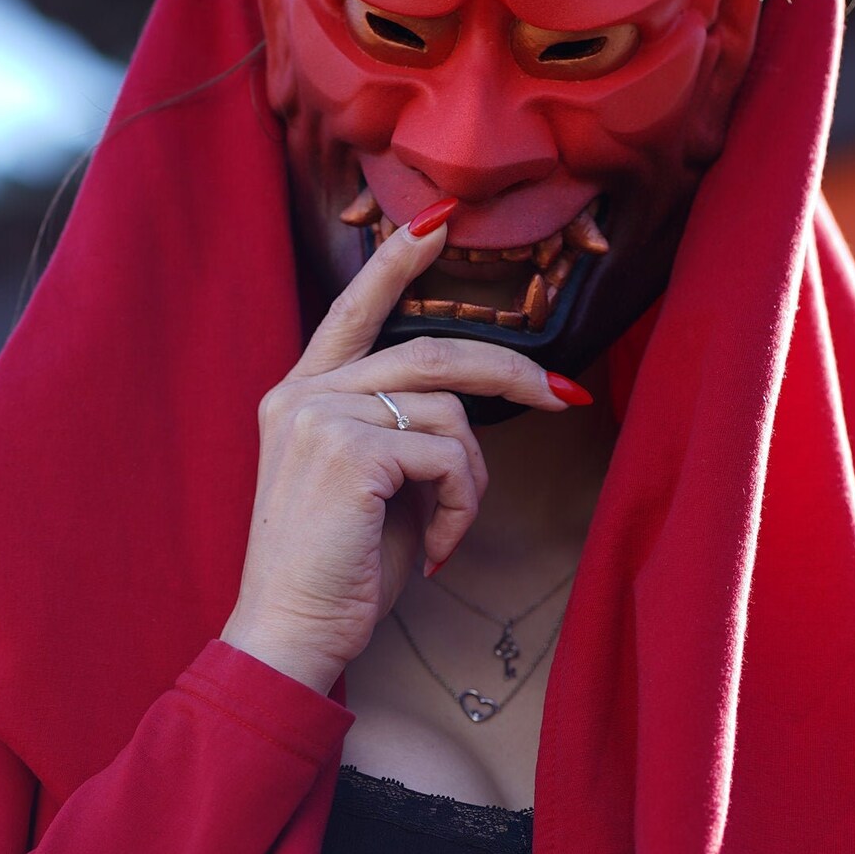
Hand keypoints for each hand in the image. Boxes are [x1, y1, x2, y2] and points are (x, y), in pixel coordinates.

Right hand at [220, 200, 584, 693]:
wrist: (290, 633)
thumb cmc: (336, 573)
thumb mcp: (370, 488)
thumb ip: (400, 434)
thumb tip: (465, 414)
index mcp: (299, 395)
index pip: (353, 310)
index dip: (397, 262)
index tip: (438, 220)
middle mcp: (304, 394)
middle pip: (432, 352)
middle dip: (510, 370)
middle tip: (564, 392)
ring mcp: (322, 416)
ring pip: (449, 411)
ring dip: (471, 479)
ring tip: (449, 530)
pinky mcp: (350, 450)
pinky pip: (448, 456)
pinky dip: (460, 507)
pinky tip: (435, 550)